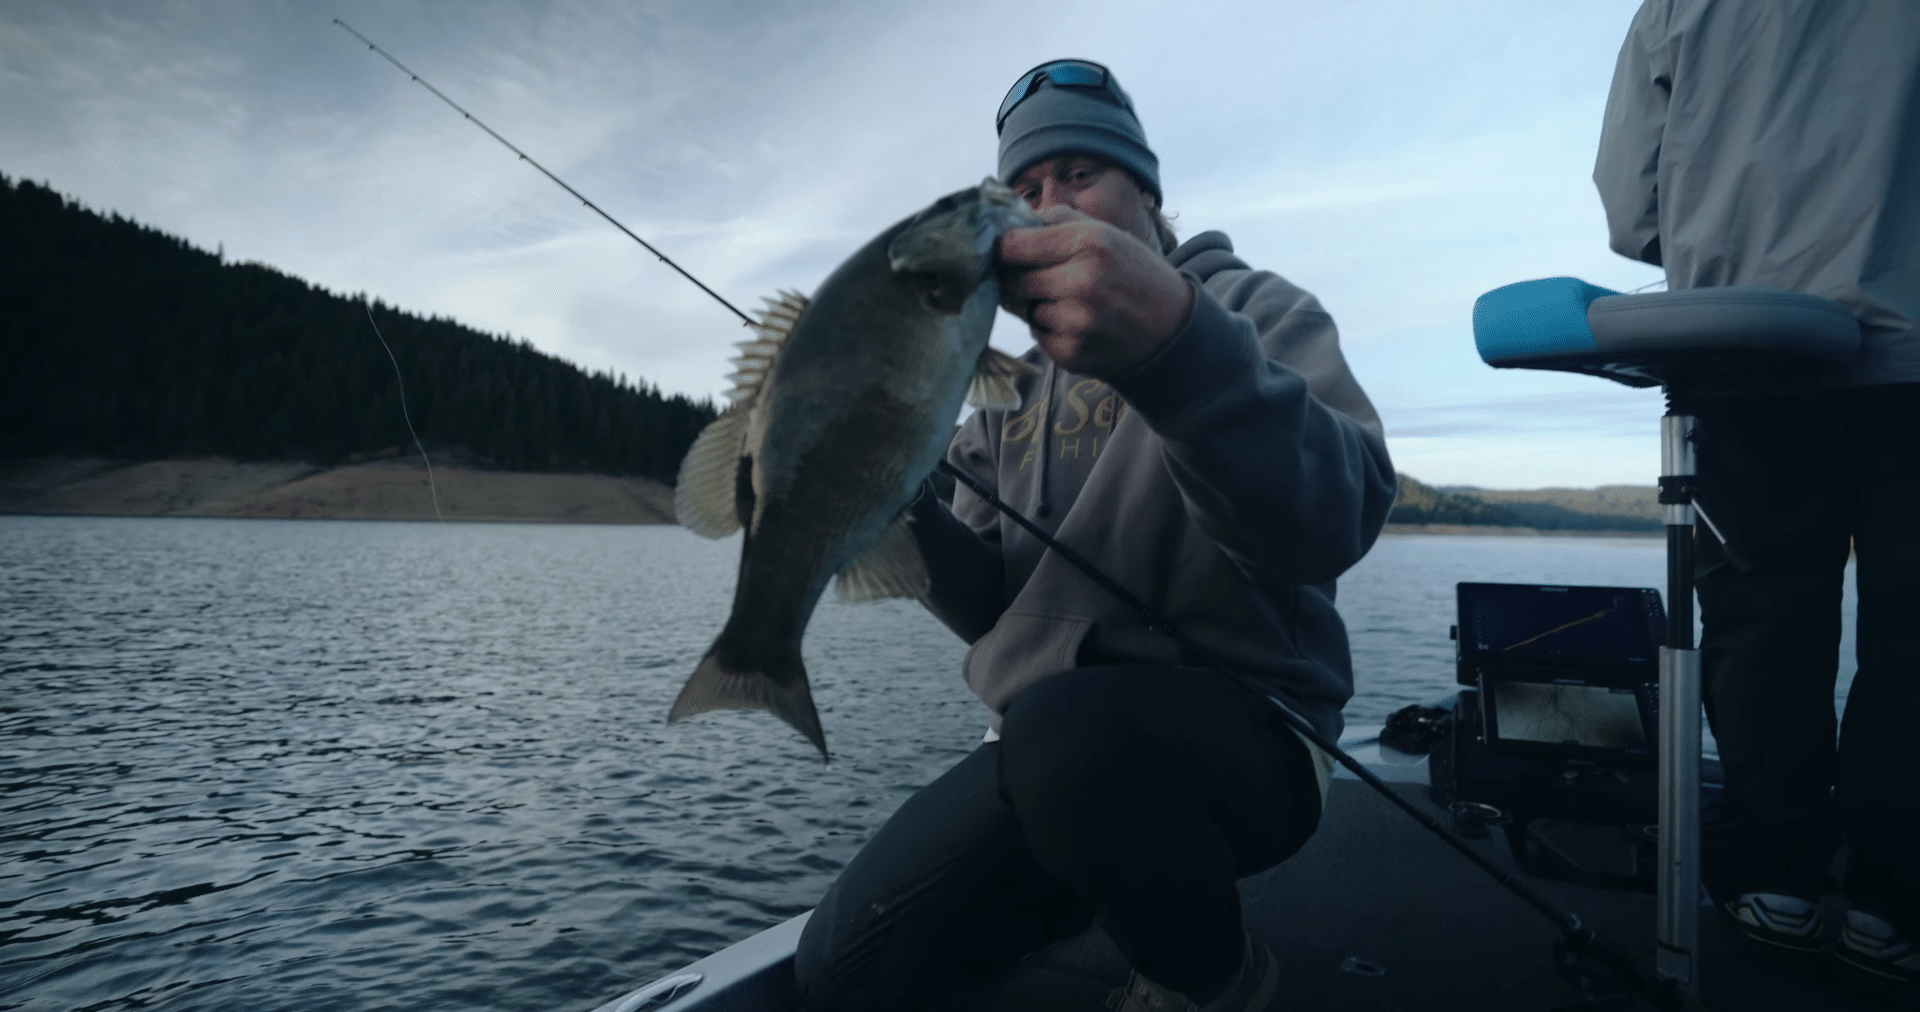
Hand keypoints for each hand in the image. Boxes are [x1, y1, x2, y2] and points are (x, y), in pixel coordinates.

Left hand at [997, 205, 1193, 379]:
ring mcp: (1076, 322)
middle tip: (1039, 278)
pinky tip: (1077, 324)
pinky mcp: (1071, 353)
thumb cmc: (1132, 272)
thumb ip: (1057, 220)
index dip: (1003, 249)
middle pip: (1014, 281)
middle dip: (1020, 280)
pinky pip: (1037, 336)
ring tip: (1069, 301)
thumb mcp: (1105, 233)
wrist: (1170, 326)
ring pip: (1024, 310)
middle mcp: (1082, 282)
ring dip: (1036, 306)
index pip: (1014, 245)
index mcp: (1090, 243)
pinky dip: (1049, 329)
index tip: (1005, 252)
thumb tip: (1009, 220)